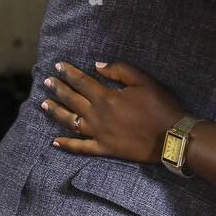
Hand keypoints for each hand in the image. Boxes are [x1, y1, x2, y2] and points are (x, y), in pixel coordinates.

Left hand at [41, 61, 185, 163]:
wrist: (171, 136)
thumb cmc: (160, 106)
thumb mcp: (144, 81)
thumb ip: (120, 71)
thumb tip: (98, 66)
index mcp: (107, 97)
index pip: (82, 82)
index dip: (69, 73)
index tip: (57, 66)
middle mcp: (97, 115)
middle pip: (72, 100)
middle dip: (58, 89)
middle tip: (46, 82)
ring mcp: (98, 134)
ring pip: (70, 122)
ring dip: (56, 112)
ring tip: (44, 104)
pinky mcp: (103, 149)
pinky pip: (80, 147)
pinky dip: (67, 144)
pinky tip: (55, 141)